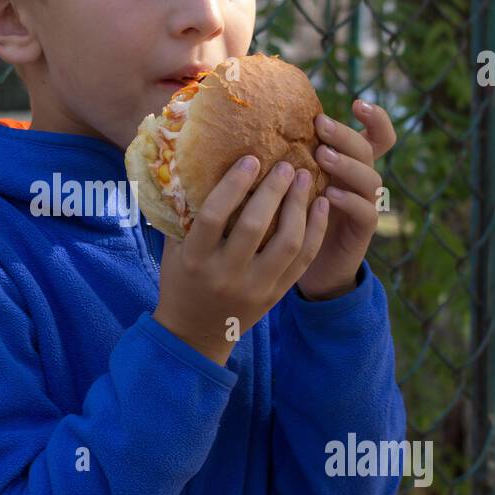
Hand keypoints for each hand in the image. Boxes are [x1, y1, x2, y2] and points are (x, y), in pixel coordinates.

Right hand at [153, 156, 330, 365]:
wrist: (195, 335)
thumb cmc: (182, 281)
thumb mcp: (174, 250)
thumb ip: (183, 215)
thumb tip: (193, 166)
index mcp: (195, 259)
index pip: (214, 216)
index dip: (234, 185)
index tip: (250, 159)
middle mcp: (225, 274)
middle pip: (255, 226)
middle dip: (274, 191)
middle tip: (286, 165)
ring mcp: (254, 287)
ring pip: (287, 243)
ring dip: (299, 206)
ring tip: (305, 178)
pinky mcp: (276, 295)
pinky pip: (303, 260)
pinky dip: (315, 229)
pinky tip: (320, 204)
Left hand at [295, 98, 396, 300]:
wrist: (306, 266)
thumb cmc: (293, 215)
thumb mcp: (293, 182)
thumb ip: (288, 156)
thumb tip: (256, 121)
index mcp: (349, 163)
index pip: (377, 136)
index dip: (377, 119)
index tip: (358, 103)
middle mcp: (360, 180)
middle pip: (367, 150)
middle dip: (345, 135)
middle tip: (320, 125)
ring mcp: (364, 204)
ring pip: (370, 178)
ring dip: (346, 164)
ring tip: (322, 156)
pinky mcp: (362, 231)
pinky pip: (365, 212)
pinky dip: (349, 201)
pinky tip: (329, 195)